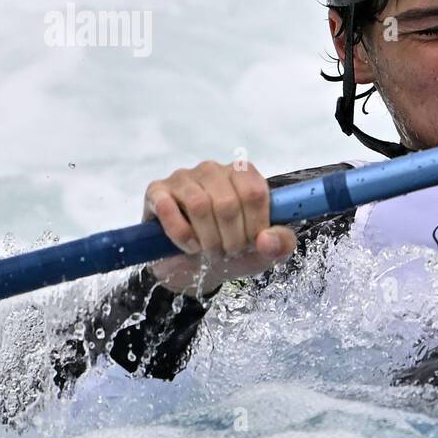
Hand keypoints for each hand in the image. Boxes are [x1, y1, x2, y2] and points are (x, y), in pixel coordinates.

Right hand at [143, 160, 296, 297]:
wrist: (194, 267)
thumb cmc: (232, 250)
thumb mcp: (264, 251)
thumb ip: (280, 244)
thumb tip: (266, 239)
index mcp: (243, 174)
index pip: (254, 193)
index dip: (254, 226)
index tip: (251, 244)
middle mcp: (213, 169)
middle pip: (227, 203)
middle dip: (231, 239)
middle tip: (228, 252)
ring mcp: (183, 178)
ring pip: (199, 205)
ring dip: (207, 239)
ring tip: (210, 251)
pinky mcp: (156, 191)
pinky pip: (168, 208)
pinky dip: (181, 234)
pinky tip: (188, 245)